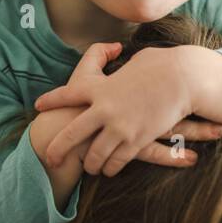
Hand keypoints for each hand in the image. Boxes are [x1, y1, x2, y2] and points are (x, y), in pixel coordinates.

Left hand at [33, 43, 202, 176]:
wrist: (181, 78)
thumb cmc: (161, 65)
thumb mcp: (131, 59)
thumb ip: (121, 62)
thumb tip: (117, 52)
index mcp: (98, 87)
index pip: (66, 94)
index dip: (51, 101)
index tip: (39, 106)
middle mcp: (102, 109)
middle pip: (70, 135)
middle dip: (57, 150)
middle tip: (51, 160)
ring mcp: (118, 127)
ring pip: (95, 155)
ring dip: (91, 164)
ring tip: (90, 168)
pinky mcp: (136, 140)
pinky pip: (117, 161)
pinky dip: (111, 168)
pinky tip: (109, 170)